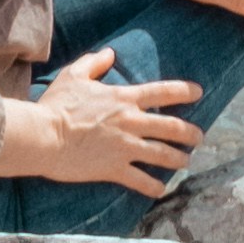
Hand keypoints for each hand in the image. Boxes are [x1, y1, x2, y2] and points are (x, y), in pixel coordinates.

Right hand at [27, 57, 203, 191]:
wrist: (44, 136)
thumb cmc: (57, 105)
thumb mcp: (74, 75)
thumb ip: (94, 62)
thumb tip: (109, 53)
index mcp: (123, 98)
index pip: (162, 92)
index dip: (184, 91)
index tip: (199, 92)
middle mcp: (130, 122)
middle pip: (171, 127)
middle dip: (190, 133)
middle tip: (199, 137)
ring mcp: (124, 147)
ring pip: (162, 154)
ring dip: (178, 159)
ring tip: (186, 162)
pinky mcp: (114, 169)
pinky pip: (141, 180)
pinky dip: (154, 186)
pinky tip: (161, 189)